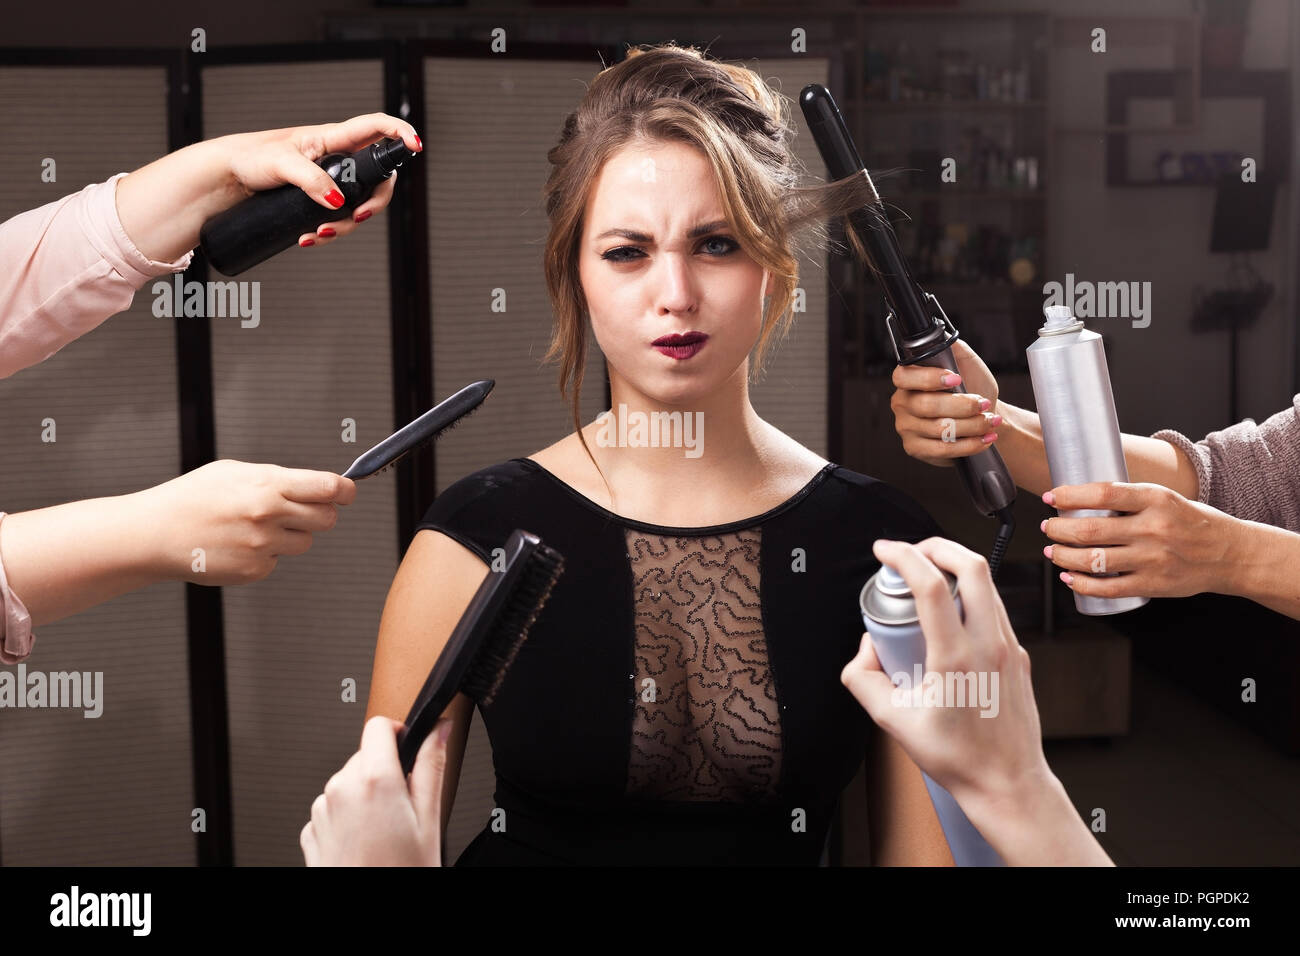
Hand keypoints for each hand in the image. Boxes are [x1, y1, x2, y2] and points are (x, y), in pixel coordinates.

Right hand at [141, 460, 355, 584]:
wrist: (155, 533)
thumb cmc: (195, 497)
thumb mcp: (235, 472)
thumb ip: (279, 478)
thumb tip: (319, 485)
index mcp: (268, 485)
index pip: (328, 487)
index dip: (345, 490)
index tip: (348, 492)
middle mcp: (270, 515)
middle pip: (327, 518)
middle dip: (321, 513)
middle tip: (301, 510)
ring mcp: (263, 545)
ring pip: (305, 542)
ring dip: (291, 535)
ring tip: (256, 526)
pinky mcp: (255, 570)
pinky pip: (278, 560)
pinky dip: (265, 554)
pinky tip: (237, 544)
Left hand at [221, 112, 421, 247]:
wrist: (227, 179)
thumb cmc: (250, 158)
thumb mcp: (280, 165)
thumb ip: (311, 180)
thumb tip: (338, 202)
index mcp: (333, 137)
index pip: (377, 127)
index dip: (400, 133)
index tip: (415, 146)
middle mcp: (339, 157)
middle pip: (378, 178)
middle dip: (375, 202)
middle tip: (358, 216)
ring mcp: (332, 179)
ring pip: (359, 203)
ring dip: (346, 225)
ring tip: (318, 235)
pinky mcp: (321, 198)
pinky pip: (339, 217)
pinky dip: (330, 231)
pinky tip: (309, 238)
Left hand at [300, 715, 447, 866]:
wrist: (369, 919)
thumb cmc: (400, 872)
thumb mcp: (430, 818)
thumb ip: (433, 764)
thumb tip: (440, 729)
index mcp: (374, 780)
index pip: (380, 725)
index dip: (401, 732)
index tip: (411, 749)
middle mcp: (341, 790)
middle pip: (365, 755)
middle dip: (387, 771)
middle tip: (406, 805)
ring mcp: (322, 812)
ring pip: (348, 782)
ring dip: (367, 795)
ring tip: (386, 831)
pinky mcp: (312, 832)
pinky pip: (333, 808)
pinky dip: (349, 818)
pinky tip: (367, 841)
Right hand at [841, 537, 1049, 808]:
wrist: (1007, 783)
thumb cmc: (958, 758)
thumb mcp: (893, 722)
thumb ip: (863, 679)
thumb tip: (865, 647)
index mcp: (956, 658)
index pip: (931, 585)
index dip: (902, 556)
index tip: (883, 551)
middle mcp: (988, 645)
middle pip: (971, 565)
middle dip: (936, 545)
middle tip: (911, 551)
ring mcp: (1009, 648)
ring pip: (987, 583)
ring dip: (955, 567)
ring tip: (927, 577)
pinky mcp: (1018, 655)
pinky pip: (995, 607)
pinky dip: (970, 594)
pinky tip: (950, 611)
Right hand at [889, 339, 1002, 466]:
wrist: (983, 414)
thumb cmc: (973, 387)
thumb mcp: (966, 362)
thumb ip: (953, 349)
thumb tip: (944, 340)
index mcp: (907, 379)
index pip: (904, 377)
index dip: (929, 378)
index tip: (956, 379)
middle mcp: (902, 403)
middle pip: (926, 406)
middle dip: (961, 406)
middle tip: (982, 403)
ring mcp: (906, 427)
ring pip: (939, 429)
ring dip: (971, 426)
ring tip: (989, 421)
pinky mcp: (915, 448)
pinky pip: (942, 449)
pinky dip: (968, 444)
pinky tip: (983, 438)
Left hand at [1041, 482, 1240, 599]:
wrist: (1230, 554)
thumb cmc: (1192, 522)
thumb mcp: (1165, 498)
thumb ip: (1129, 500)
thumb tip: (1079, 499)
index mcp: (1156, 499)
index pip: (1103, 494)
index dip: (1070, 496)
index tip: (1051, 497)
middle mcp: (1153, 528)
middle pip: (1090, 530)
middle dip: (1058, 529)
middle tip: (1048, 527)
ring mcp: (1153, 559)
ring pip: (1092, 560)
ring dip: (1062, 556)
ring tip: (1052, 551)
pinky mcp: (1153, 585)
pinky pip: (1107, 588)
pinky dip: (1081, 584)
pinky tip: (1068, 578)